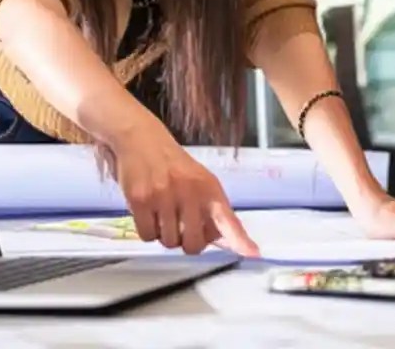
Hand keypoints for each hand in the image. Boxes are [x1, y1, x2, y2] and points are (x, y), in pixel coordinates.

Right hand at [110, 117, 258, 256]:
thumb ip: (212, 211)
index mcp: (209, 188)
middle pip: (193, 244)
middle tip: (181, 227)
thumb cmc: (173, 165)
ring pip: (168, 242)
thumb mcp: (200, 181)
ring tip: (162, 212)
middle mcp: (190, 192)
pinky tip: (148, 212)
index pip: (227, 219)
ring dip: (164, 234)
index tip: (253, 254)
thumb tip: (225, 243)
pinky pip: (148, 235)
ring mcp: (164, 196)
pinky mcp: (141, 200)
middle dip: (186, 242)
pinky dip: (147, 230)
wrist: (141, 140)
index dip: (240, 240)